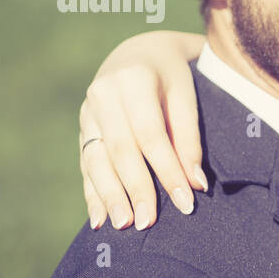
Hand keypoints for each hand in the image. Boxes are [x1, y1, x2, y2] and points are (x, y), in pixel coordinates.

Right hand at [79, 30, 205, 229]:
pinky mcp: (83, 128)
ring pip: (97, 160)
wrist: (139, 52)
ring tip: (124, 225)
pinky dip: (93, 193)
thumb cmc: (174, 75)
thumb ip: (189, 137)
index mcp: (133, 80)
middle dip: (136, 189)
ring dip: (109, 196)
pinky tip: (99, 219)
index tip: (186, 202)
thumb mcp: (187, 94)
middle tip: (149, 224)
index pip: (151, 135)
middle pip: (120, 151)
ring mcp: (87, 112)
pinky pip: (86, 164)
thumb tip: (195, 184)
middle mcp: (103, 95)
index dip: (168, 170)